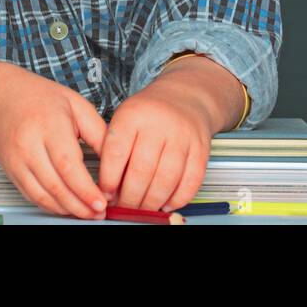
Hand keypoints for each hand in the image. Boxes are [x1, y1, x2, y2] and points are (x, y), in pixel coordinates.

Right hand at [0, 65, 109, 218]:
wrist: (0, 99)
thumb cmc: (39, 97)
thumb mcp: (76, 105)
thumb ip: (98, 132)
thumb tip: (116, 160)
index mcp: (49, 124)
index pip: (68, 165)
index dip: (86, 189)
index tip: (102, 201)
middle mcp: (29, 144)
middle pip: (56, 184)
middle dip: (80, 204)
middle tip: (99, 212)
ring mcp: (16, 160)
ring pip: (43, 195)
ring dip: (67, 209)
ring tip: (86, 213)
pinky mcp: (11, 171)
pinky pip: (31, 196)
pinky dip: (50, 206)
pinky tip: (66, 207)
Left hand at [97, 79, 213, 212]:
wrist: (185, 97)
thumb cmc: (149, 113)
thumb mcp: (123, 119)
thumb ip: (113, 150)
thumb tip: (107, 190)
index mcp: (133, 115)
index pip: (117, 152)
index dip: (109, 179)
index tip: (105, 194)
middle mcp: (159, 124)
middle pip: (142, 171)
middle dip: (130, 198)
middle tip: (124, 208)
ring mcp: (182, 136)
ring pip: (166, 180)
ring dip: (152, 202)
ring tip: (142, 210)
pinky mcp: (201, 148)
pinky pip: (191, 181)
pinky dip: (177, 199)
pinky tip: (166, 204)